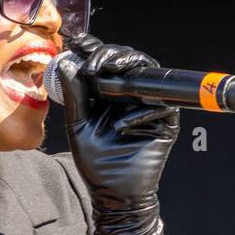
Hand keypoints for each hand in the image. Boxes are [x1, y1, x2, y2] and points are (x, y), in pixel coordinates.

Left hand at [57, 35, 179, 234]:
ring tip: (106, 74)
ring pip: (147, 75)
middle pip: (129, 61)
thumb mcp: (78, 125)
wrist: (113, 193)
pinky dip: (141, 111)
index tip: (78, 41)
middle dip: (111, 55)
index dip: (94, 49)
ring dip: (128, 70)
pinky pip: (160, 106)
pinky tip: (120, 124)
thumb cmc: (96, 162)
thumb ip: (75, 95)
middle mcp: (131, 95)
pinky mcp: (166, 122)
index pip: (106, 62)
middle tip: (93, 63)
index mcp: (110, 93)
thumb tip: (67, 63)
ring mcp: (150, 106)